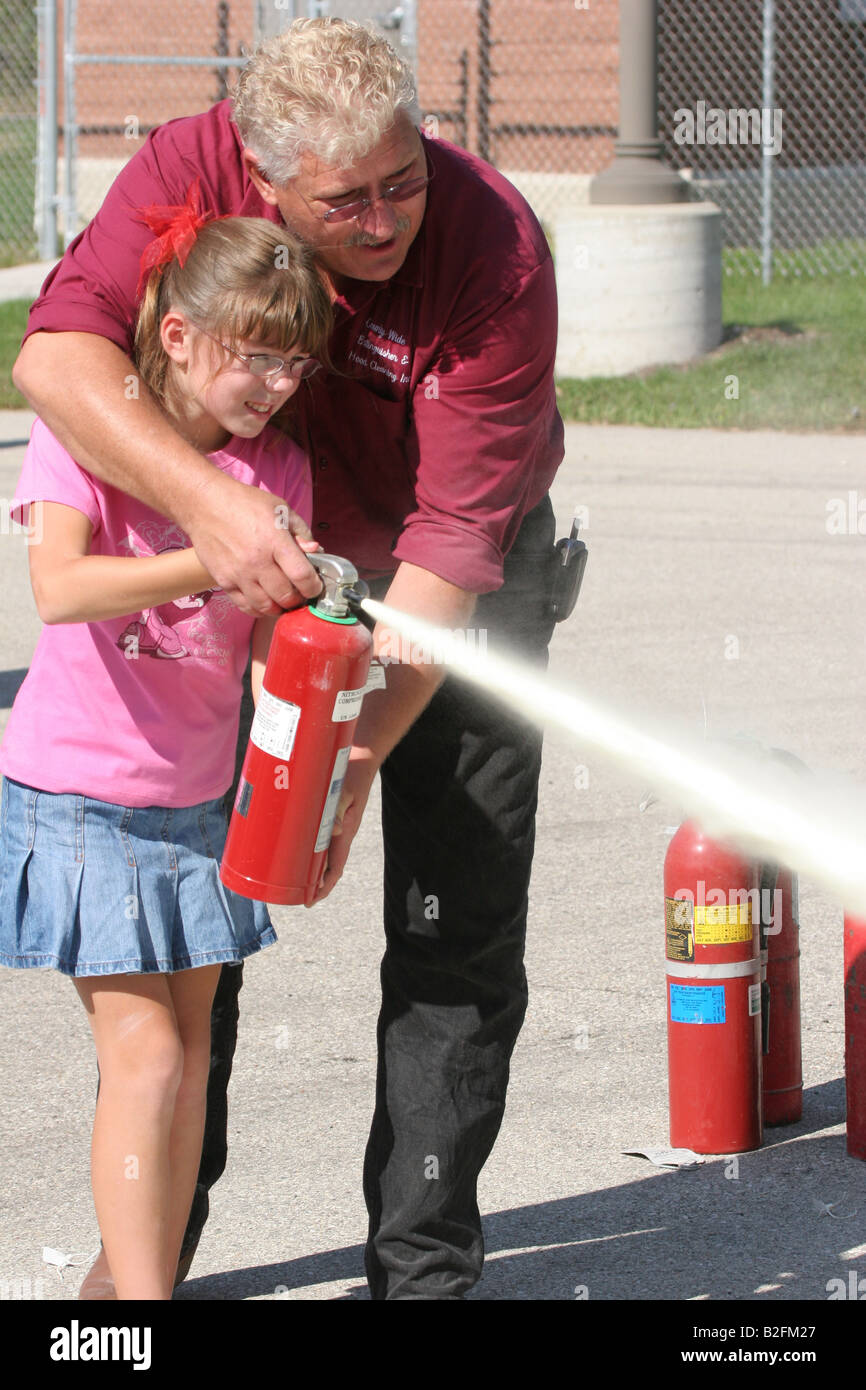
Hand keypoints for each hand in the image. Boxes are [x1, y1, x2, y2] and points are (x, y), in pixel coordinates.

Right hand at [186, 472, 322, 616]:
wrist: (205, 504)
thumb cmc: (244, 503)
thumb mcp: (280, 509)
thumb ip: (301, 532)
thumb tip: (316, 552)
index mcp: (274, 540)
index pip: (302, 576)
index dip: (313, 587)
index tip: (315, 587)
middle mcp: (256, 560)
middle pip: (285, 596)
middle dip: (298, 599)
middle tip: (300, 595)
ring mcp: (238, 573)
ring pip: (266, 607)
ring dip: (279, 608)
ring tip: (283, 601)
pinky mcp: (223, 580)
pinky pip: (245, 606)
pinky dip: (259, 609)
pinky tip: (265, 601)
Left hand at [307, 754, 377, 905]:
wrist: (362, 755)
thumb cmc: (353, 773)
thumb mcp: (346, 791)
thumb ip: (338, 809)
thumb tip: (333, 831)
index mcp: (346, 831)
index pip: (335, 867)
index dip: (323, 886)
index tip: (311, 901)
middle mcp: (341, 831)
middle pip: (327, 865)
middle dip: (314, 883)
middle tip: (297, 896)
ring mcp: (336, 823)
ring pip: (322, 853)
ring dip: (311, 868)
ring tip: (294, 881)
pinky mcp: (330, 813)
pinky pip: (319, 836)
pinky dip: (309, 849)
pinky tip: (296, 850)